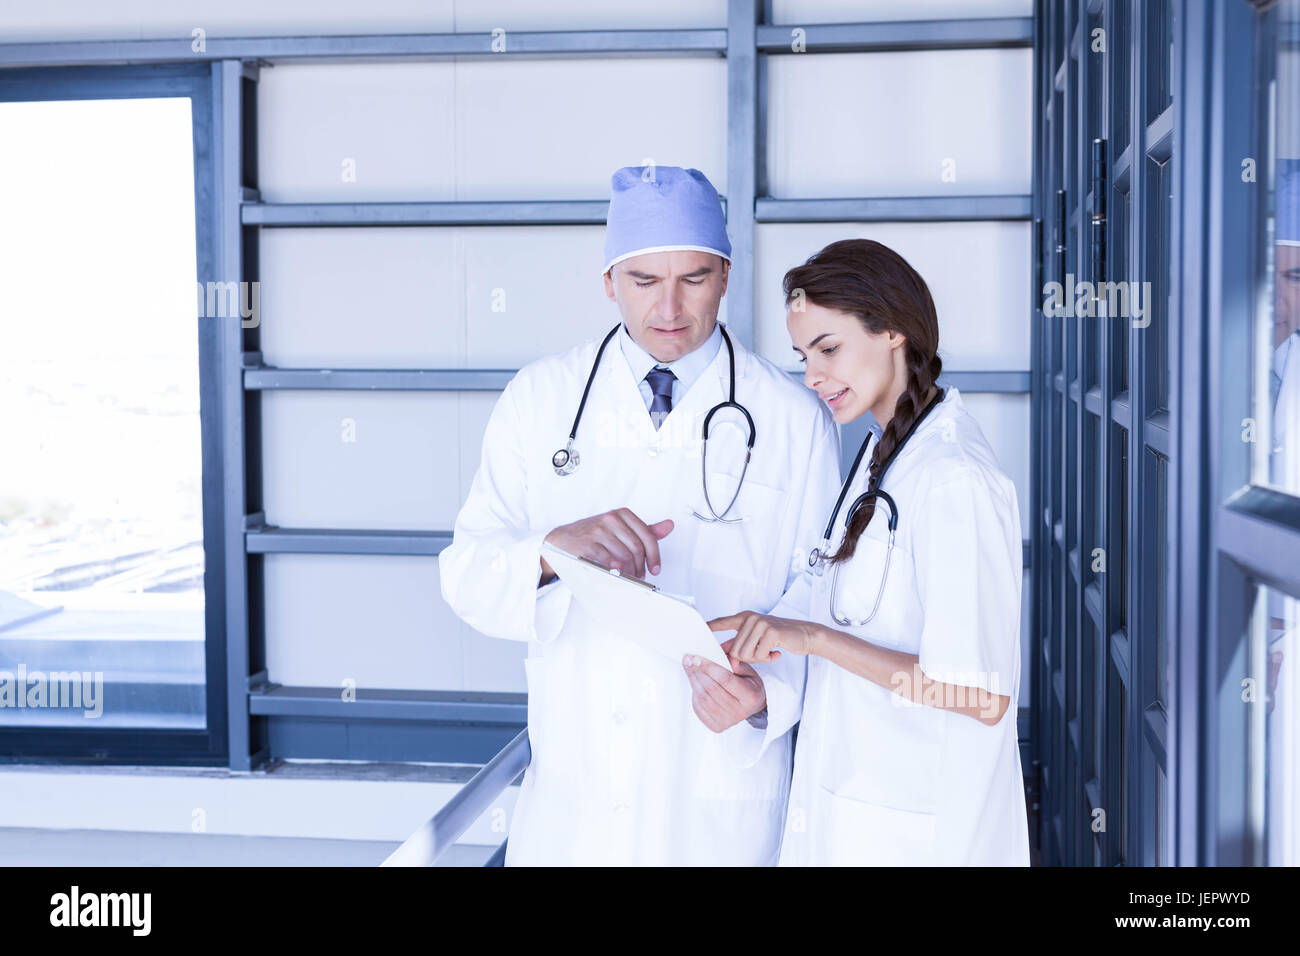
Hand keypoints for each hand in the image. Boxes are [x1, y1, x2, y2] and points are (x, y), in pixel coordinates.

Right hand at [540, 508, 673, 583]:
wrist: (559, 540)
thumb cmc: (591, 535)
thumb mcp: (618, 528)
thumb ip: (644, 529)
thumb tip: (670, 525)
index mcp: (622, 514)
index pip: (648, 537)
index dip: (655, 556)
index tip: (655, 569)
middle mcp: (611, 519)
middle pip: (637, 550)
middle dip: (641, 568)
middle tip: (639, 577)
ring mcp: (598, 531)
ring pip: (624, 558)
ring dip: (629, 573)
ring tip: (627, 578)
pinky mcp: (587, 545)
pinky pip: (609, 562)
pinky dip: (614, 573)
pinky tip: (614, 575)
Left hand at [682, 654, 764, 732]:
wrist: (752, 706)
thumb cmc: (749, 686)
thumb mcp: (750, 671)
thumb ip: (738, 664)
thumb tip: (725, 657)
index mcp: (750, 696)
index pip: (725, 679)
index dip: (709, 667)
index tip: (696, 657)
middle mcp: (739, 711)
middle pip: (711, 688)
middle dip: (697, 671)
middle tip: (688, 658)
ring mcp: (727, 721)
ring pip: (703, 698)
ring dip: (693, 680)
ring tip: (689, 667)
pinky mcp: (716, 726)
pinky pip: (699, 707)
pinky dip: (694, 692)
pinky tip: (694, 681)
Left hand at [708, 611, 819, 662]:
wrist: (805, 634)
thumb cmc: (779, 637)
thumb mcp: (757, 638)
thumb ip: (740, 643)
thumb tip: (723, 653)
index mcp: (744, 618)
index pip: (723, 622)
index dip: (710, 626)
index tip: (698, 628)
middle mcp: (750, 618)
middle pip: (735, 650)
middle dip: (747, 658)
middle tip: (762, 654)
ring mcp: (760, 624)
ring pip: (745, 654)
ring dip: (758, 659)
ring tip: (769, 652)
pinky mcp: (770, 632)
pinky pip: (759, 655)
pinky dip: (768, 658)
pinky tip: (776, 652)